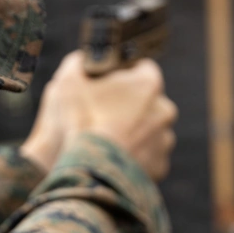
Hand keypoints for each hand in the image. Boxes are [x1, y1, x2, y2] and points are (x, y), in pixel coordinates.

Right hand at [20, 51, 177, 180]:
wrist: (88, 172)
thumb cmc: (79, 121)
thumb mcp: (69, 79)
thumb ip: (81, 62)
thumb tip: (85, 60)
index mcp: (149, 84)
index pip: (142, 69)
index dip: (122, 75)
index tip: (106, 83)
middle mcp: (164, 110)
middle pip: (147, 101)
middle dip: (129, 105)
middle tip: (103, 114)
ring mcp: (164, 141)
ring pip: (149, 131)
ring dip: (133, 133)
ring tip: (106, 141)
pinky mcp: (159, 167)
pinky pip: (147, 157)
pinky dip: (133, 158)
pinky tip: (113, 160)